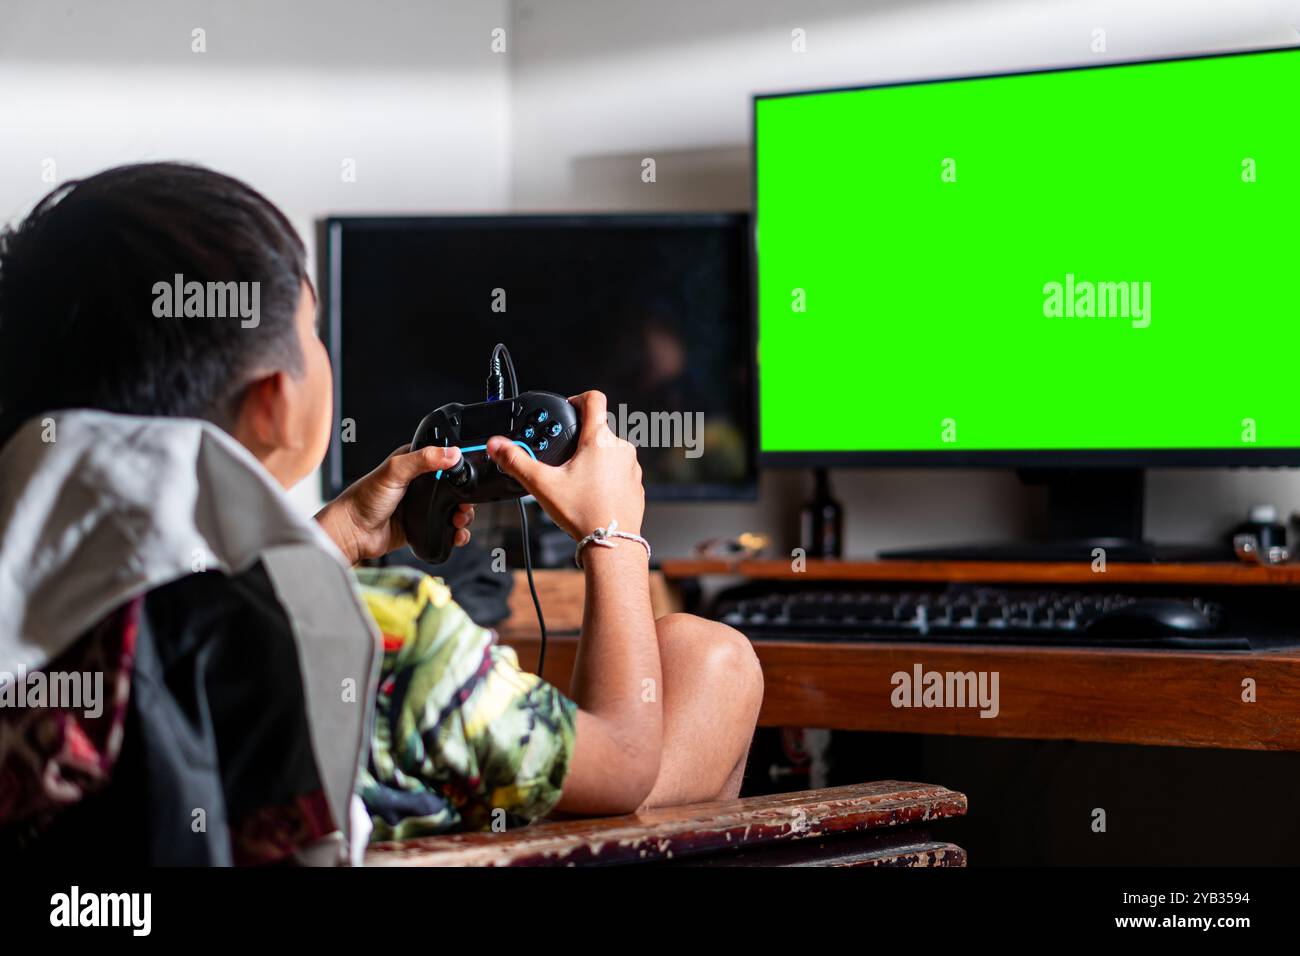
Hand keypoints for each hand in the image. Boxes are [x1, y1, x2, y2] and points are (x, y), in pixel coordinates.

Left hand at [315, 444, 474, 564]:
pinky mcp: (423, 524)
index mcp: (414, 463)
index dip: (459, 465)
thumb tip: (451, 453)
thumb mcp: (394, 471)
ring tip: (458, 520)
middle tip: (463, 504)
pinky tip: (456, 534)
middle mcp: (420, 483)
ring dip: (463, 516)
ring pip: (453, 508)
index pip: (445, 458)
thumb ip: (423, 459)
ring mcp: (423, 505)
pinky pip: (447, 528)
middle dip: (465, 497)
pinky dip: (456, 533)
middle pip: (455, 486)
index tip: (469, 474)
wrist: (353, 533)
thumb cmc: (364, 499)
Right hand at [486, 390, 643, 539]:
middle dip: (581, 439)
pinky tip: (593, 493)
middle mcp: (620, 448)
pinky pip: (620, 470)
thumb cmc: (582, 513)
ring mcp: (632, 466)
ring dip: (594, 458)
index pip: (594, 399)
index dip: (578, 398)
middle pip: (599, 429)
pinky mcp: (636, 483)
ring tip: (577, 480)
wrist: (611, 542)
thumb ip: (516, 461)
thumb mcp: (542, 484)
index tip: (569, 407)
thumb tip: (496, 445)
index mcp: (598, 440)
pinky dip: (607, 476)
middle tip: (564, 459)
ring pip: (610, 450)